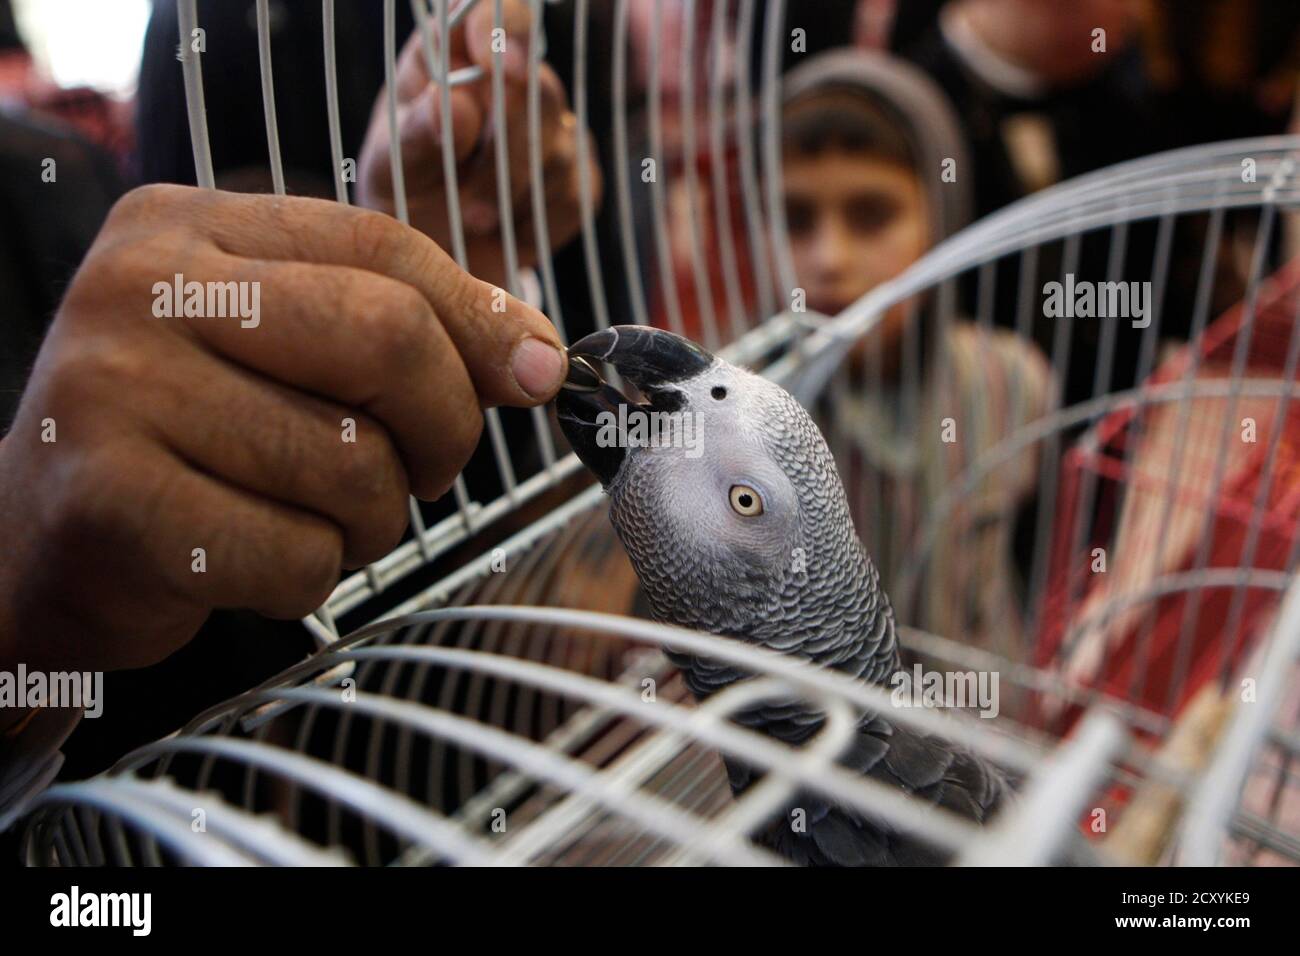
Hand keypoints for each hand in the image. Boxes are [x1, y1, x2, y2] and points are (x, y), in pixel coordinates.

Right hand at [0, 184, 565, 682]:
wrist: (35, 540)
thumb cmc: (185, 440)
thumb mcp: (281, 350)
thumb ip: (400, 331)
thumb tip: (538, 358)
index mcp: (188, 225)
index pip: (383, 247)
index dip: (481, 319)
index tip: (535, 374)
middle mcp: (141, 287)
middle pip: (387, 338)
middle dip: (445, 424)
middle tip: (429, 469)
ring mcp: (115, 390)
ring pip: (355, 463)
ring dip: (371, 519)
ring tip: (314, 517)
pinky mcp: (112, 501)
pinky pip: (299, 554)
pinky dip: (309, 575)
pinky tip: (251, 559)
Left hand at [357, 0, 598, 288]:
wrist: (433, 265)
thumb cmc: (402, 196)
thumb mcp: (390, 167)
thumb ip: (415, 134)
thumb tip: (455, 105)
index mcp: (451, 56)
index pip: (488, 10)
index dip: (506, 27)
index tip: (504, 66)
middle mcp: (508, 82)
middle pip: (536, 90)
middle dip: (505, 153)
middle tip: (468, 206)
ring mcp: (551, 127)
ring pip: (559, 149)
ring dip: (514, 196)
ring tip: (472, 220)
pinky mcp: (578, 175)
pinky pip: (577, 194)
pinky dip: (539, 222)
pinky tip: (507, 232)